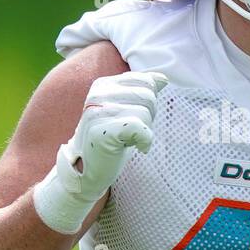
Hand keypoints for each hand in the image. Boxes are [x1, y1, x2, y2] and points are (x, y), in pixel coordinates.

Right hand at [33, 70, 168, 233]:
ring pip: (145, 112)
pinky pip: (138, 127)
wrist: (86, 171)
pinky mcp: (101, 131)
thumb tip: (163, 78)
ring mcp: (97, 112)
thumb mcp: (126, 111)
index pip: (145, 81)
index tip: (134, 119)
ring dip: (145, 131)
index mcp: (103, 85)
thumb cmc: (110, 141)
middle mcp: (98, 94)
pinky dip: (145, 140)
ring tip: (128, 140)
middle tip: (132, 134)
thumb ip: (142, 92)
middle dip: (148, 117)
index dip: (149, 103)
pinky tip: (139, 148)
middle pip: (148, 96)